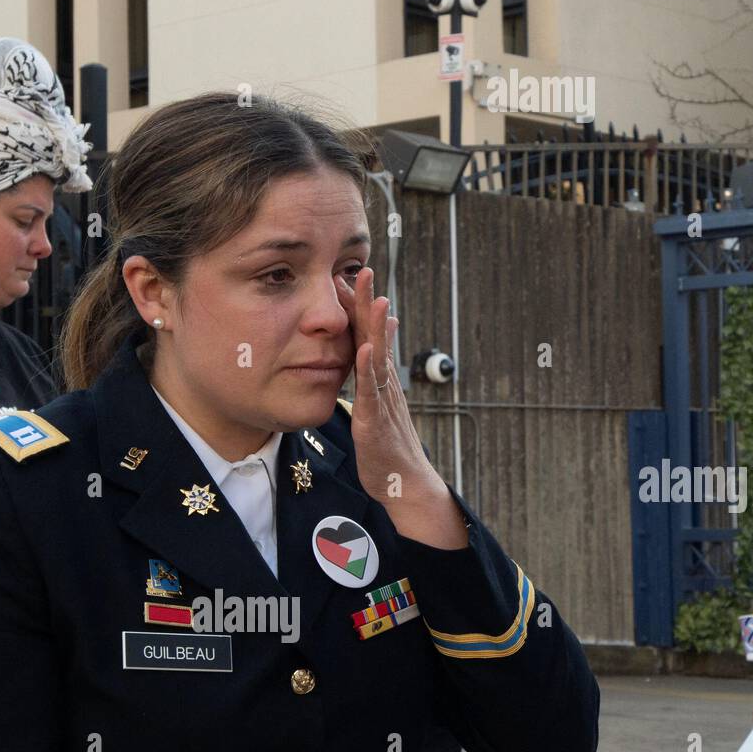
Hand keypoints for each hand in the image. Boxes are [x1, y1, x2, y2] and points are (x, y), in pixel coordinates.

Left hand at [335, 268, 466, 547]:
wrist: (404, 483)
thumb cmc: (390, 445)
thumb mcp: (381, 400)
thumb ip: (378, 366)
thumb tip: (382, 331)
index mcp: (380, 379)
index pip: (368, 335)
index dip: (359, 306)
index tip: (348, 273)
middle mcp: (384, 384)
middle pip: (376, 337)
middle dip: (368, 303)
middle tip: (362, 268)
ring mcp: (383, 401)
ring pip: (378, 359)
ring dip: (375, 328)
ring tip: (373, 297)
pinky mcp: (376, 422)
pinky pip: (373, 392)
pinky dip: (370, 369)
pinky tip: (367, 348)